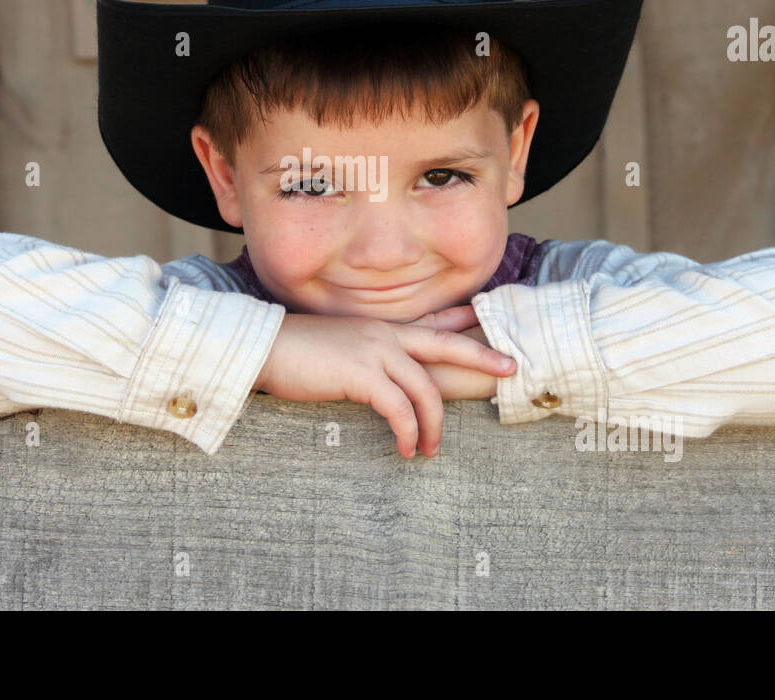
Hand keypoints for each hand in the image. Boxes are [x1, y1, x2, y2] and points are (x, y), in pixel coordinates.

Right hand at [254, 305, 517, 458]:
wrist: (264, 348)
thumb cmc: (296, 353)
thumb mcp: (339, 345)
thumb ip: (365, 353)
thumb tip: (378, 373)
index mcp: (382, 328)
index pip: (432, 323)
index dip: (463, 325)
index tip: (487, 324)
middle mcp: (385, 334)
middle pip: (447, 344)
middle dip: (482, 356)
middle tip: (510, 370)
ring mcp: (375, 351)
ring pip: (425, 388)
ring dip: (434, 425)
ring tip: (429, 450)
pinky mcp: (361, 374)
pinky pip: (399, 408)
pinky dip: (407, 431)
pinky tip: (404, 449)